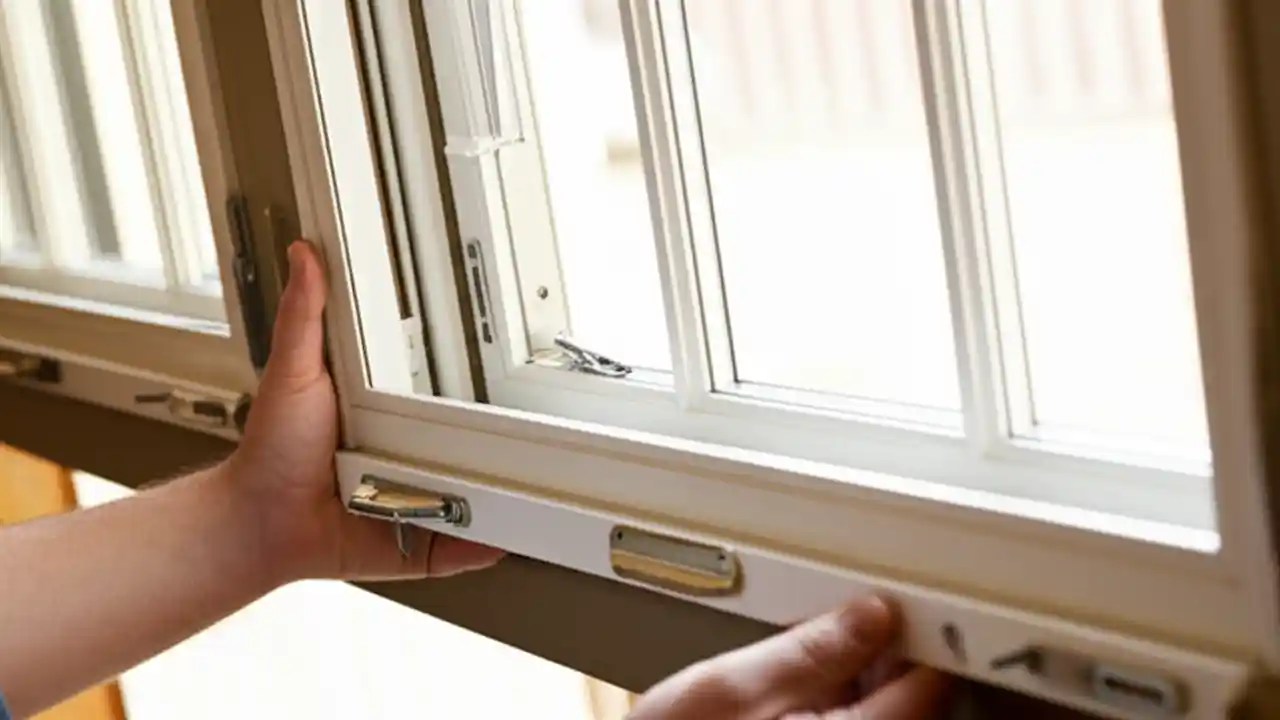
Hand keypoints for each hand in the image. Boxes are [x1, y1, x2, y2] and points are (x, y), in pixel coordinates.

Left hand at [227, 241, 503, 583]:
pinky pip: (458, 549)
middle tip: (537, 424)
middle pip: (467, 445)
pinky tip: (511, 536)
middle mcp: (408, 457)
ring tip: (535, 479)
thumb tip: (304, 255)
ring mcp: (416, 502)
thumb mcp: (293, 372)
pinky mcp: (413, 545)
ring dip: (501, 493)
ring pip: (472, 497)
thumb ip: (303, 317)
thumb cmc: (271, 454)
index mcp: (388, 413)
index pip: (439, 390)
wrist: (258, 526)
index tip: (504, 359)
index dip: (470, 376)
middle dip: (500, 440)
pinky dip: (484, 547)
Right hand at [631, 597, 951, 719]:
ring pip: (888, 717)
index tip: (900, 602)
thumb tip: (871, 615)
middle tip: (844, 622)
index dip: (919, 633)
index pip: (930, 684)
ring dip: (865, 683)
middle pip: (915, 703)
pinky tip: (806, 695)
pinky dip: (844, 707)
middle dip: (886, 655)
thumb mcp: (731, 687)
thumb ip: (810, 649)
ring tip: (812, 659)